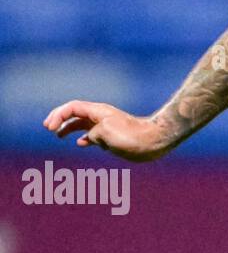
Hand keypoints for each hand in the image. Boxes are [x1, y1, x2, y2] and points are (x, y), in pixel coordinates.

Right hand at [42, 101, 170, 161]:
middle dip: (60, 119)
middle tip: (48, 127)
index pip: (72, 108)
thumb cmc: (132, 136)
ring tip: (59, 135)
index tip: (50, 128)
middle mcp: (102, 116)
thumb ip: (92, 134)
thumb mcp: (106, 133)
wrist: (154, 141)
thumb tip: (88, 139)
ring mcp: (108, 126)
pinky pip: (94, 135)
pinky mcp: (114, 136)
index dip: (58, 115)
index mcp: (98, 112)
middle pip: (75, 113)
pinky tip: (80, 144)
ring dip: (70, 128)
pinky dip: (85, 138)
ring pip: (84, 124)